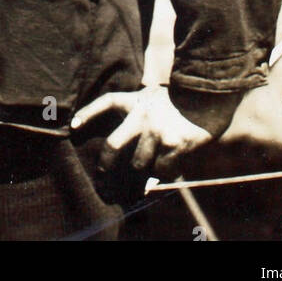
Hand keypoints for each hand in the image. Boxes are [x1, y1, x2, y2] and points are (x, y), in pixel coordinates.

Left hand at [71, 85, 212, 180]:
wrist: (209, 99)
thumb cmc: (177, 103)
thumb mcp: (153, 97)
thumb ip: (137, 112)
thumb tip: (122, 143)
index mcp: (136, 101)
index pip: (107, 103)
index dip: (88, 114)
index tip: (73, 126)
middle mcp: (143, 115)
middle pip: (113, 145)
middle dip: (105, 166)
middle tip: (103, 179)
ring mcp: (157, 132)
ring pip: (137, 165)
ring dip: (139, 177)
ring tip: (138, 183)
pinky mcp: (173, 146)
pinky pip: (160, 171)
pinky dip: (161, 175)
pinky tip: (165, 172)